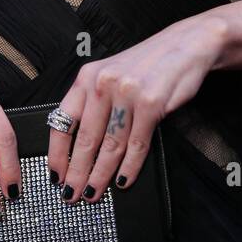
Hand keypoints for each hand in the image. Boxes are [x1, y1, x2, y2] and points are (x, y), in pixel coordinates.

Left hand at [47, 12, 227, 202]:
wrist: (185, 45)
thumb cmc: (146, 64)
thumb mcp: (110, 74)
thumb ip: (93, 102)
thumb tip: (78, 147)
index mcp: (87, 76)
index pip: (63, 121)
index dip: (57, 153)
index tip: (56, 175)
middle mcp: (103, 83)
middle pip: (85, 139)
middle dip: (77, 172)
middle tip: (71, 195)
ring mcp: (127, 93)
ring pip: (110, 146)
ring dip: (101, 175)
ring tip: (93, 193)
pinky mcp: (151, 104)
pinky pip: (137, 144)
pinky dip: (129, 167)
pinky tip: (123, 181)